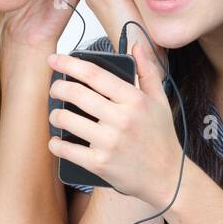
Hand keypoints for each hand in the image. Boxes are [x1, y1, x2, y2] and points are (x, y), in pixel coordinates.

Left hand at [46, 41, 181, 208]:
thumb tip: (137, 45)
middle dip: (57, 88)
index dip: (69, 63)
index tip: (54, 59)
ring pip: (66, 119)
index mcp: (134, 100)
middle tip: (54, 89)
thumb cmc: (161, 138)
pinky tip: (57, 140)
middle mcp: (121, 119)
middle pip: (75, 93)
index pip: (95, 74)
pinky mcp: (99, 163)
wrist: (168, 178)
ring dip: (55, 115)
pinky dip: (55, 143)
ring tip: (58, 115)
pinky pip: (65, 149)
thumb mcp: (160, 101)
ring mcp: (109, 142)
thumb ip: (147, 71)